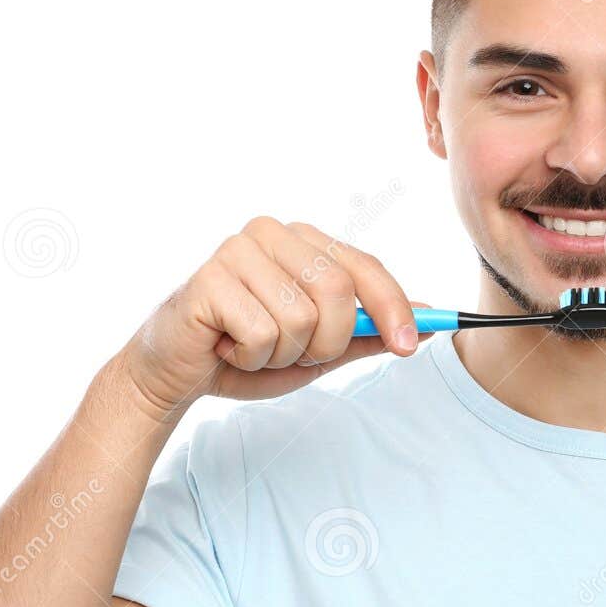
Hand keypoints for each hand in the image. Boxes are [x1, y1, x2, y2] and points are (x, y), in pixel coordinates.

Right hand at [114, 217, 421, 419]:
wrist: (177, 373)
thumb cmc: (247, 352)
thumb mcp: (318, 349)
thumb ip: (365, 335)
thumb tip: (428, 326)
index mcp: (303, 241)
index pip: (365, 266)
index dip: (394, 307)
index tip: (409, 346)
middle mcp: (271, 233)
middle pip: (338, 291)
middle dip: (328, 342)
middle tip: (297, 355)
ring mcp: (237, 250)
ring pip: (301, 318)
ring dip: (284, 354)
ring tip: (254, 348)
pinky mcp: (209, 278)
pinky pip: (263, 332)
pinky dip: (252, 357)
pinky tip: (228, 347)